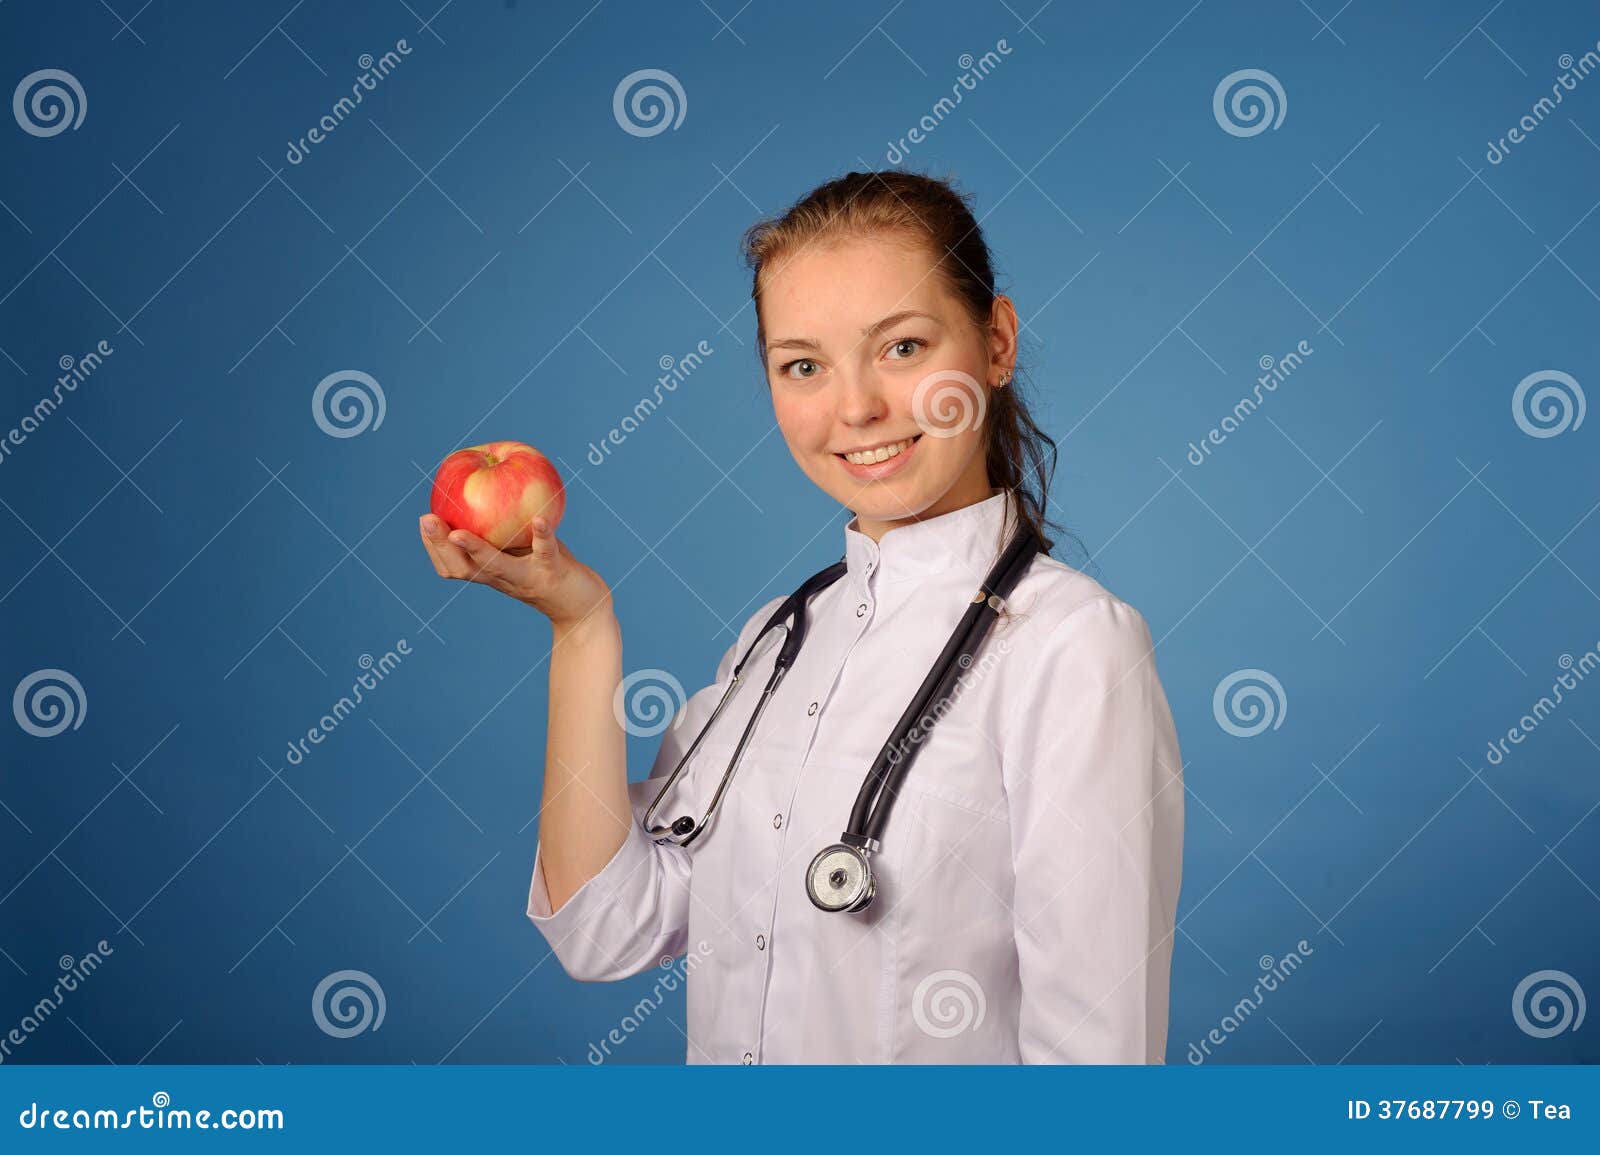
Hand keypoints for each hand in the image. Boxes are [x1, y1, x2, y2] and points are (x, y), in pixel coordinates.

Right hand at [418, 513, 612, 628]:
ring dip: (474, 548)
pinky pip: (545, 551)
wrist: (583, 606)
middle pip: (463, 567)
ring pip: (495, 566)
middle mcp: (503, 578)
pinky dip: (542, 535)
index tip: (424, 520)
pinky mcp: (553, 572)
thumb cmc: (549, 568)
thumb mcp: (522, 548)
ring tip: (458, 532)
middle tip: (427, 518)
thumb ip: (504, 527)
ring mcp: (526, 577)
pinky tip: (539, 518)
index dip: (434, 546)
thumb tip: (486, 484)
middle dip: (440, 545)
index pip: (452, 565)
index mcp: (491, 572)